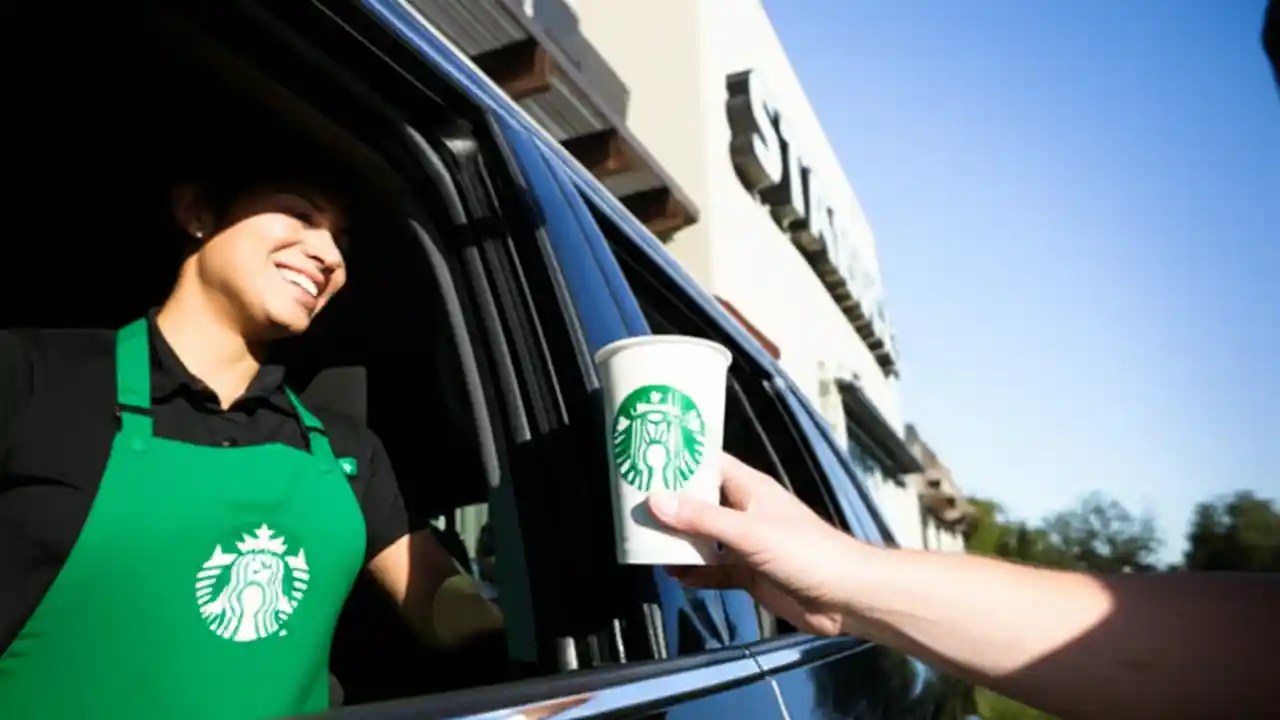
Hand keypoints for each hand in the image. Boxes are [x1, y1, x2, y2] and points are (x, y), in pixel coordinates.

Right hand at [647, 453, 867, 636]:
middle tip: (633, 502)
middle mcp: (745, 511)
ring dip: (679, 540)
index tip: (645, 453)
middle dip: (670, 502)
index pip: (708, 462)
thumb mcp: (748, 531)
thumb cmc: (805, 552)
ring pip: (704, 537)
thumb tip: (655, 499)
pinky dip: (696, 572)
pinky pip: (715, 569)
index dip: (679, 456)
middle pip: (699, 500)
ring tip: (645, 539)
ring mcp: (747, 543)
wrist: (844, 596)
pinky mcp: (750, 572)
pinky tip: (675, 575)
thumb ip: (702, 518)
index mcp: (748, 488)